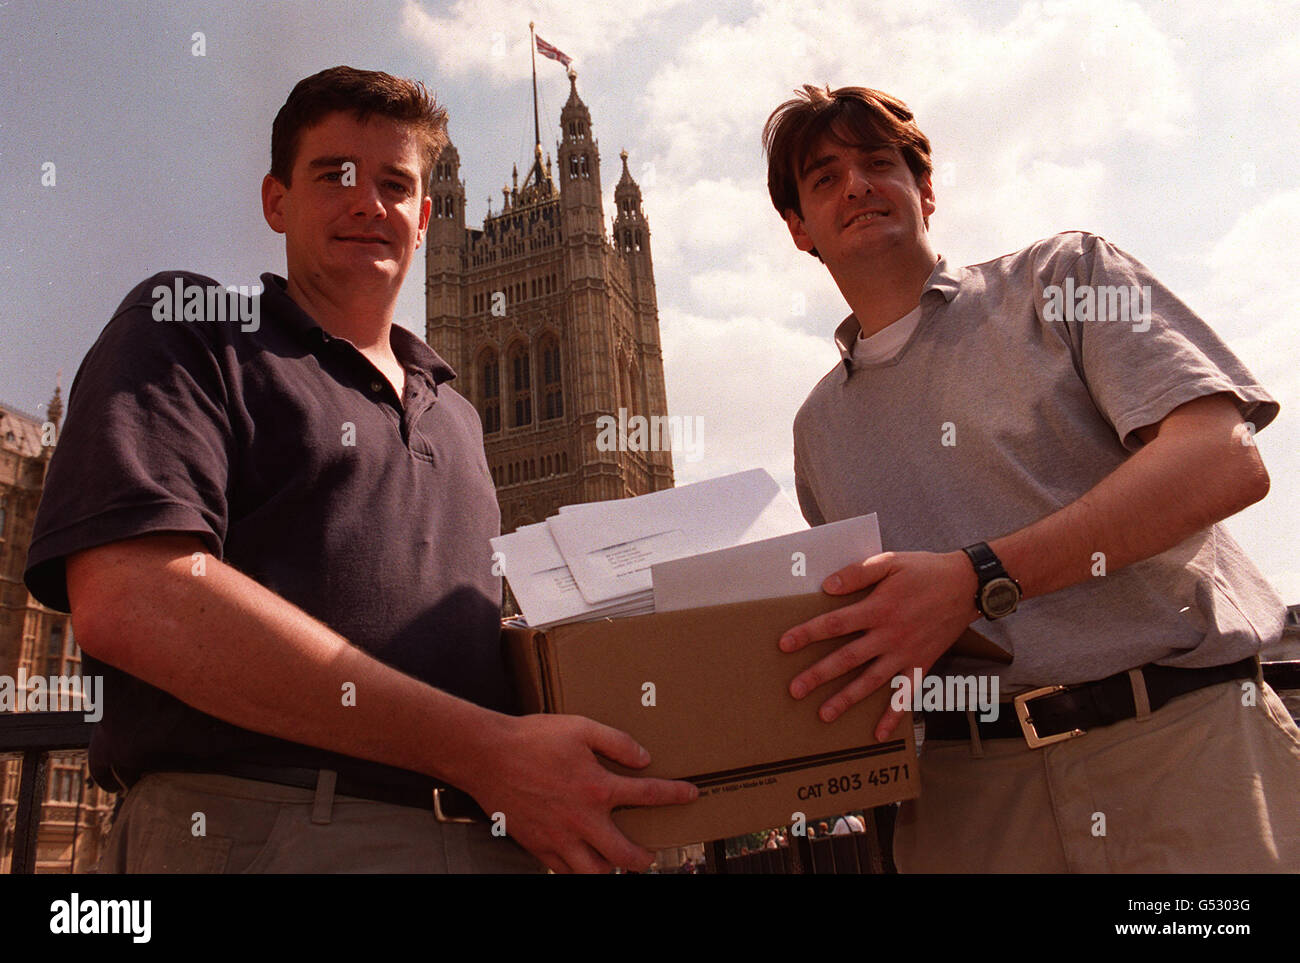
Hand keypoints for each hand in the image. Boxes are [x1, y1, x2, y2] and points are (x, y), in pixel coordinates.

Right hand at [462, 713, 697, 873]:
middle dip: (644, 858)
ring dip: (611, 869)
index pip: (649, 796)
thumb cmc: (532, 739)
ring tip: (616, 862)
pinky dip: (577, 869)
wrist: (487, 756)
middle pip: (625, 855)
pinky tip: (582, 859)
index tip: (690, 795)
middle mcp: (582, 819)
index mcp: (597, 787)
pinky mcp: (538, 845)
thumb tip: (643, 759)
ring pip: (594, 872)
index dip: (675, 796)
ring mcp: (559, 837)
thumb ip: (617, 742)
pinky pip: (564, 870)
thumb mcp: (581, 728)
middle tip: (650, 854)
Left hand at [778, 551, 979, 740]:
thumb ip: (858, 573)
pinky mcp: (921, 664)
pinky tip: (878, 733)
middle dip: (819, 675)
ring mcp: (905, 653)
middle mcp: (889, 635)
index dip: (808, 633)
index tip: (785, 644)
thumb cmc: (925, 571)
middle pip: (848, 658)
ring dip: (847, 699)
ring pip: (871, 681)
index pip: (835, 623)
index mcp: (878, 608)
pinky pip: (906, 694)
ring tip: (824, 714)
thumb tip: (827, 586)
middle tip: (794, 690)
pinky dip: (893, 715)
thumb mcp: (890, 562)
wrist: (966, 585)